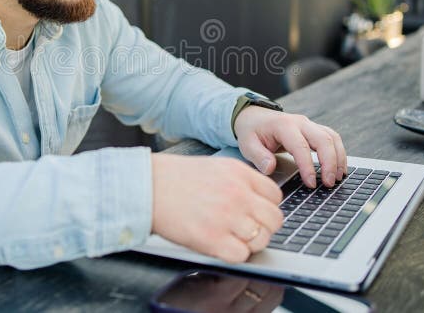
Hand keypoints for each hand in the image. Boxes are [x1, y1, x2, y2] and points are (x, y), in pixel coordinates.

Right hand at [151, 153, 283, 263]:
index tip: (256, 212)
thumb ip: (241, 181)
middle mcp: (237, 194)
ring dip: (250, 242)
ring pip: (262, 239)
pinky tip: (221, 245)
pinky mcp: (212, 239)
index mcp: (240, 173)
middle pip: (274, 219)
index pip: (275, 196)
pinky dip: (235, 254)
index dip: (266, 207)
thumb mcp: (216, 167)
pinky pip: (242, 255)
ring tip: (232, 237)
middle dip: (263, 227)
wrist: (148, 187)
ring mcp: (227, 217)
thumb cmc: (177, 178)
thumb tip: (260, 201)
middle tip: (247, 229)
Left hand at [234, 106, 346, 187]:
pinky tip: (339, 168)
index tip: (311, 183)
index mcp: (283, 125)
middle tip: (329, 183)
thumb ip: (258, 156)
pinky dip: (339, 153)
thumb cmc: (251, 131)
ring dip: (338, 158)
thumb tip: (270, 168)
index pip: (300, 146)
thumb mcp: (247, 144)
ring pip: (332, 138)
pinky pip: (332, 139)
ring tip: (338, 178)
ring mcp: (309, 125)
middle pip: (323, 139)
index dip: (307, 166)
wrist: (254, 116)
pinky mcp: (314, 130)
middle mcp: (300, 122)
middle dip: (330, 162)